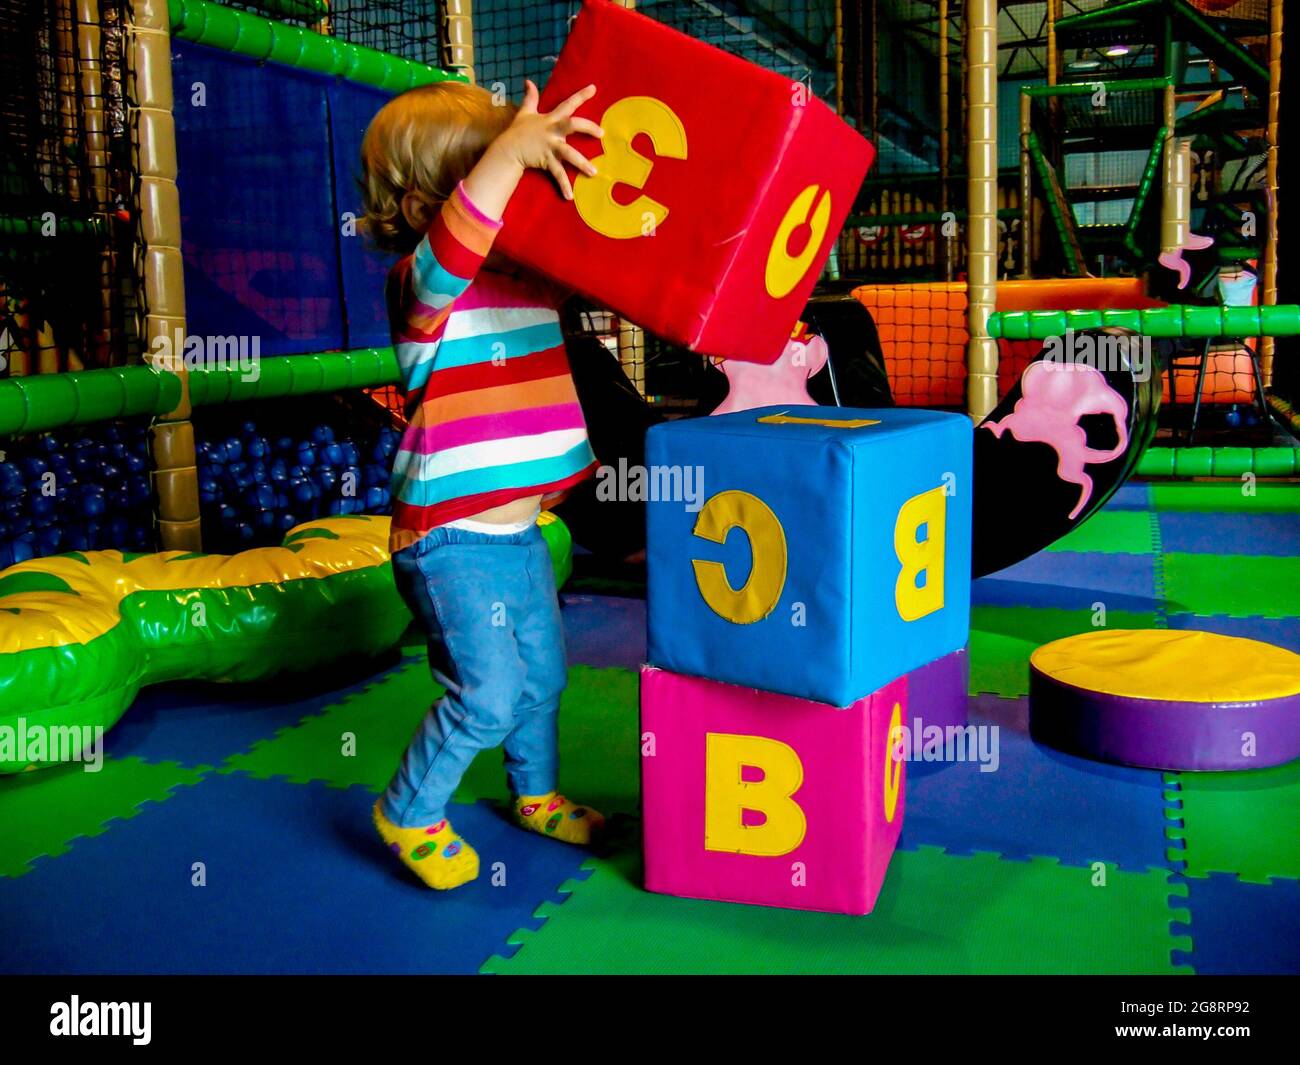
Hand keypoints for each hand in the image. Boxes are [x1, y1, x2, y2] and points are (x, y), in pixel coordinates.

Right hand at [496, 80, 603, 199]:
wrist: (507, 149)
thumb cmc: (518, 131)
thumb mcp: (525, 112)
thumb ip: (530, 97)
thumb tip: (528, 81)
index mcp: (550, 119)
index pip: (568, 104)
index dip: (580, 95)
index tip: (594, 88)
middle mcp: (552, 131)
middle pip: (572, 125)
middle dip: (588, 128)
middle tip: (601, 133)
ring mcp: (549, 146)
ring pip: (569, 154)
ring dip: (582, 163)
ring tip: (594, 172)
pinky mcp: (546, 161)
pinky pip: (557, 174)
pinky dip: (563, 185)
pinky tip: (570, 196)